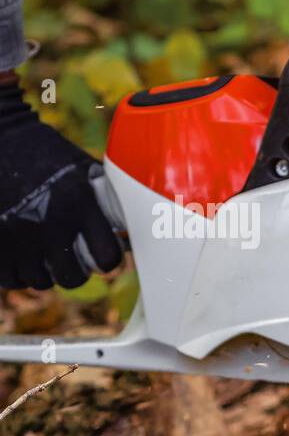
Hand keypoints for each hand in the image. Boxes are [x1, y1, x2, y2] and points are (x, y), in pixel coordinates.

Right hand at [0, 80, 121, 289]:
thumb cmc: (46, 154)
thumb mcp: (83, 170)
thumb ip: (104, 202)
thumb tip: (131, 233)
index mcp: (79, 203)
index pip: (107, 257)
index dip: (106, 259)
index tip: (102, 254)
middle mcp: (50, 223)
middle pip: (73, 277)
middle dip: (76, 270)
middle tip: (72, 257)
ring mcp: (18, 236)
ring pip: (41, 281)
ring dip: (46, 271)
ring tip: (45, 251)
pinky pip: (12, 279)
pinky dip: (19, 272)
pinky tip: (23, 254)